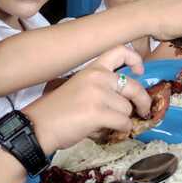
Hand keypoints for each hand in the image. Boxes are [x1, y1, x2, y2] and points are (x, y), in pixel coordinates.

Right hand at [25, 46, 151, 151]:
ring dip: (121, 120)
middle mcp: (97, 77)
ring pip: (127, 109)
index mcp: (92, 69)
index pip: (119, 51)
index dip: (135, 59)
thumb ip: (102, 88)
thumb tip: (127, 100)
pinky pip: (123, 123)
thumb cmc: (57, 111)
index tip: (139, 71)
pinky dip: (120, 130)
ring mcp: (98, 94)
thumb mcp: (79, 88)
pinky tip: (106, 131)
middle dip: (143, 101)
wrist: (38, 126)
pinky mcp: (98, 112)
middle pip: (134, 86)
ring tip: (103, 124)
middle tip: (142, 111)